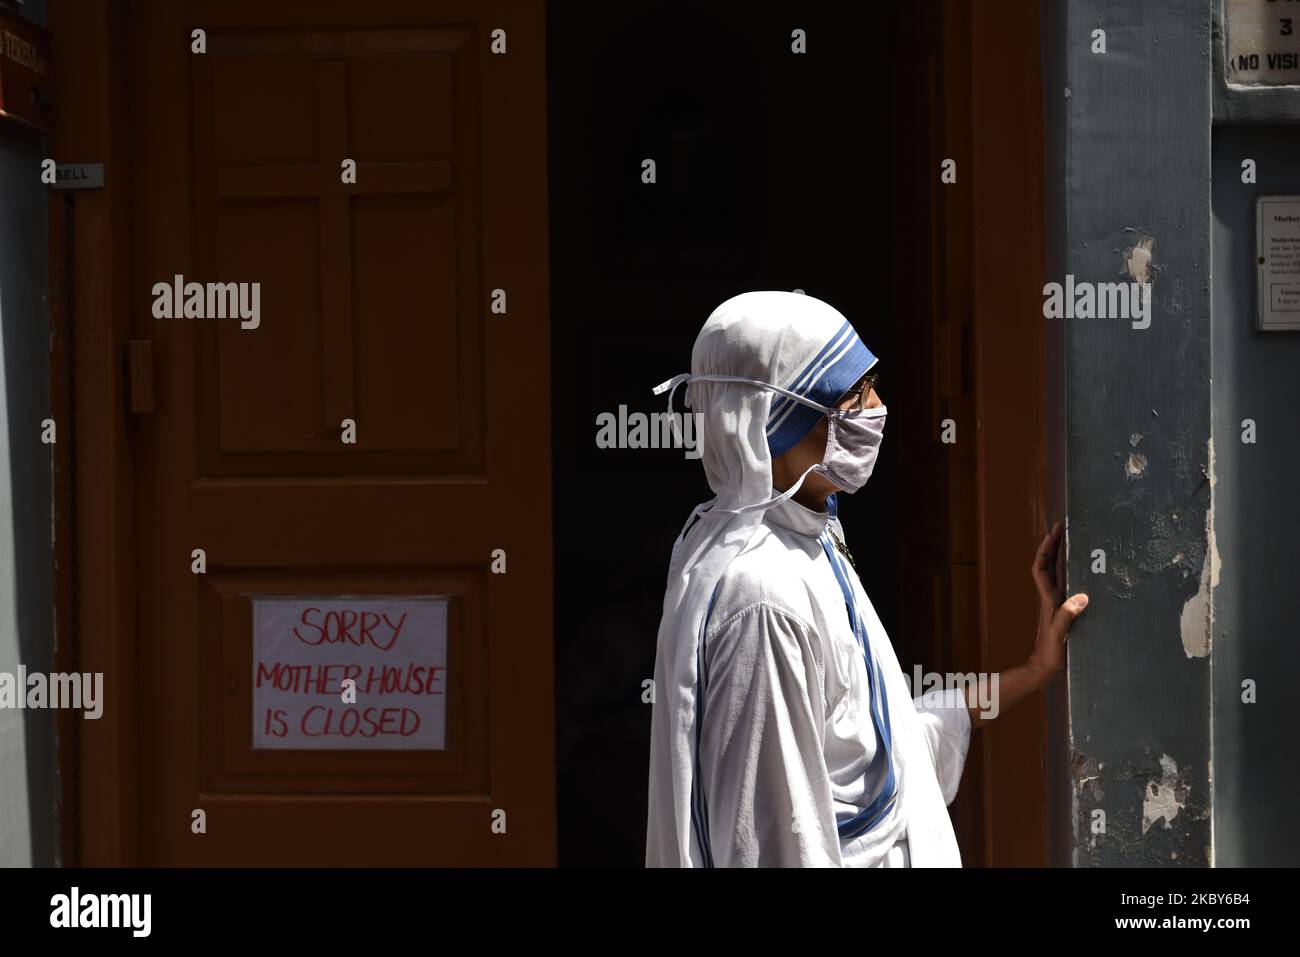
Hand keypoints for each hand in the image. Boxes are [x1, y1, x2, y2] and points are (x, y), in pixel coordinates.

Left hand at [1025, 521, 1087, 684]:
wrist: (1043, 667)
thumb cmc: (1049, 652)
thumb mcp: (1059, 634)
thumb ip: (1067, 616)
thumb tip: (1080, 596)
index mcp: (1048, 599)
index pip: (1040, 568)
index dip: (1045, 549)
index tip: (1053, 532)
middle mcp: (1050, 597)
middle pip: (1048, 564)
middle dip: (1053, 544)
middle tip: (1061, 526)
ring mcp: (1055, 602)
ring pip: (1055, 572)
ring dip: (1059, 555)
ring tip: (1068, 538)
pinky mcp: (1062, 609)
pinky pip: (1064, 583)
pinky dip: (1069, 571)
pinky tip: (1078, 568)